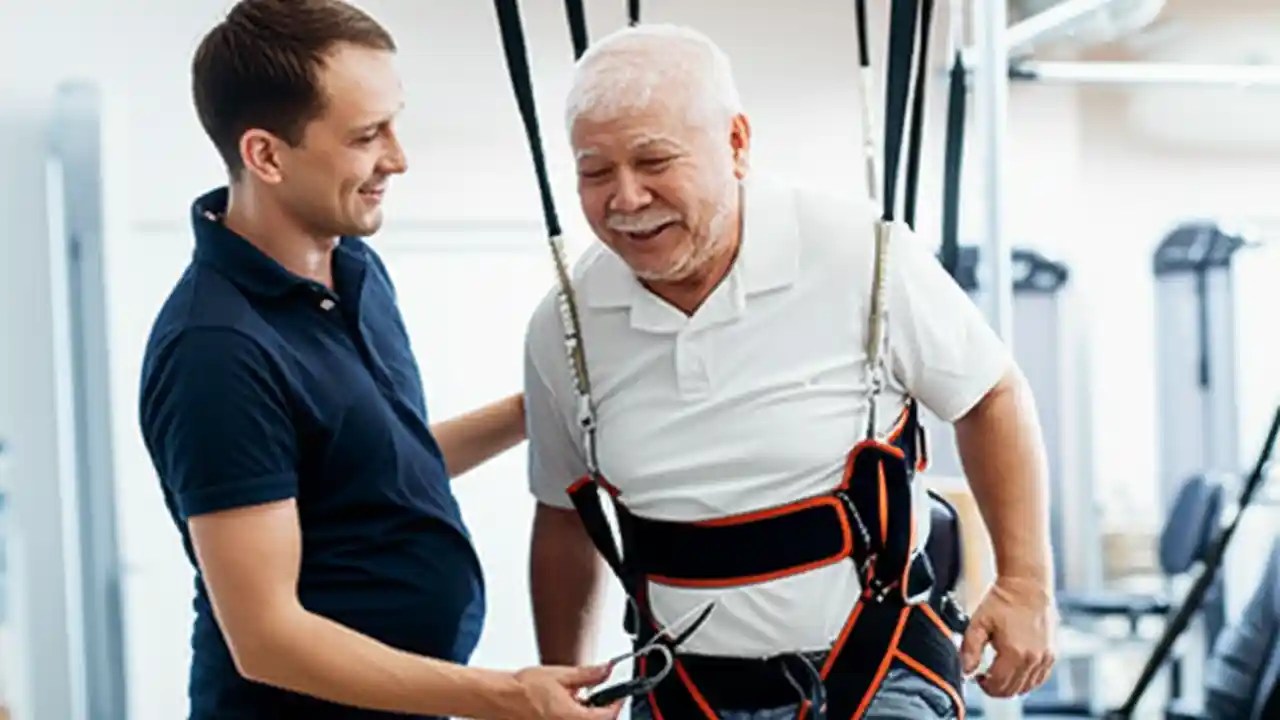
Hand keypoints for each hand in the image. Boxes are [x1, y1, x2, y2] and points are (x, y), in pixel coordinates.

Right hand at [509, 664, 621, 719]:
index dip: (617, 704)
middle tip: (599, 696)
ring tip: (576, 700)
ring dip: (587, 714)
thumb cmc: (522, 688)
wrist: (499, 698)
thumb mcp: (560, 675)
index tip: (619, 695)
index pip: (607, 716)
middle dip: (602, 711)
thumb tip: (607, 670)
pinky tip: (565, 707)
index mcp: (572, 717)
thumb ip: (588, 675)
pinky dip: (573, 716)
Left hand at [960, 575, 1057, 697]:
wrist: (1026, 585)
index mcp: (1014, 653)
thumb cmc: (1001, 601)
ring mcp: (1045, 658)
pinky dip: (1026, 680)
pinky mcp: (1052, 654)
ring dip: (1011, 686)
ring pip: (1027, 687)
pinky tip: (1014, 669)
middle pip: (1012, 690)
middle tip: (985, 677)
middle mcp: (1033, 659)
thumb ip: (969, 649)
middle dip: (995, 688)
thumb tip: (965, 671)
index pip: (998, 686)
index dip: (984, 686)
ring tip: (998, 672)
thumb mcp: (978, 623)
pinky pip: (1039, 678)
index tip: (977, 677)